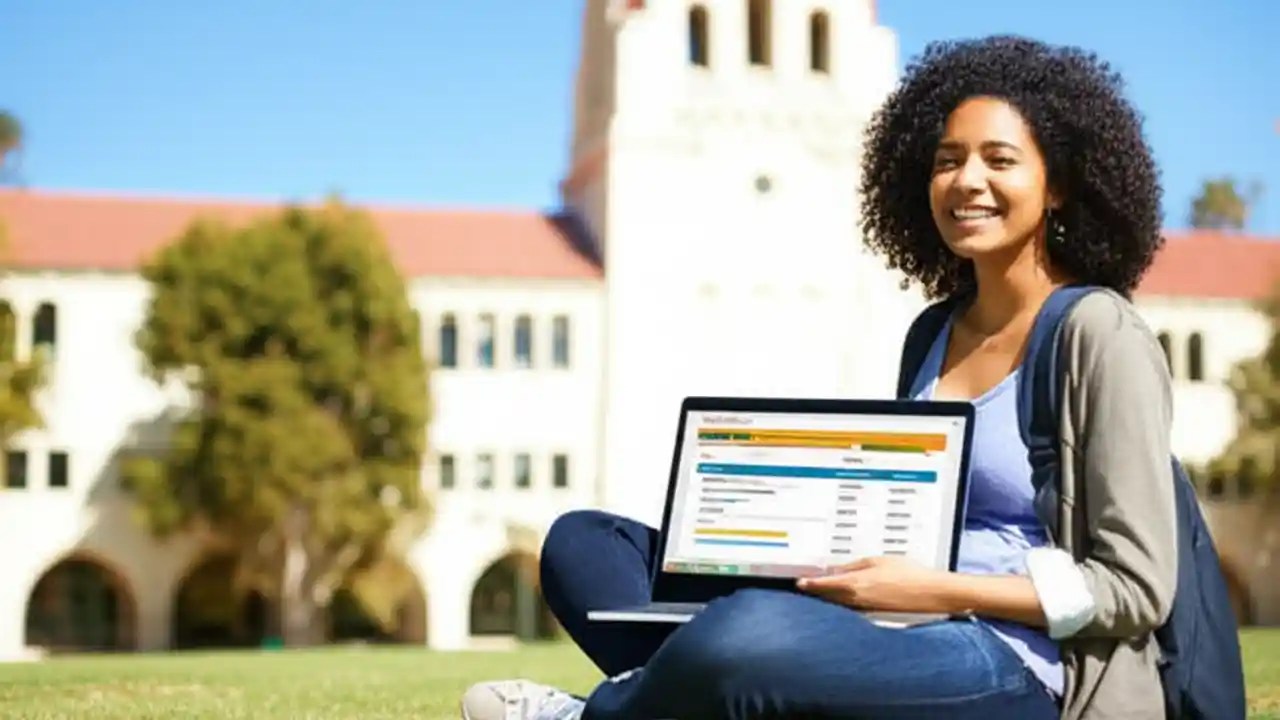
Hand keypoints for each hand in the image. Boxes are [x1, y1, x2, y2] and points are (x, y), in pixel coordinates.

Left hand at [796, 555, 953, 613]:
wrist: (930, 593)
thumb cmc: (909, 575)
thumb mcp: (878, 560)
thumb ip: (856, 565)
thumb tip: (839, 570)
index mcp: (856, 583)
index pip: (825, 584)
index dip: (810, 584)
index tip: (800, 583)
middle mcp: (857, 599)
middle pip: (829, 595)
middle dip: (817, 591)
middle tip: (806, 585)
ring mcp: (866, 608)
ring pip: (840, 602)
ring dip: (830, 597)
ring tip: (821, 590)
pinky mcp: (874, 613)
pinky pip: (853, 607)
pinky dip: (844, 602)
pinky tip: (844, 597)